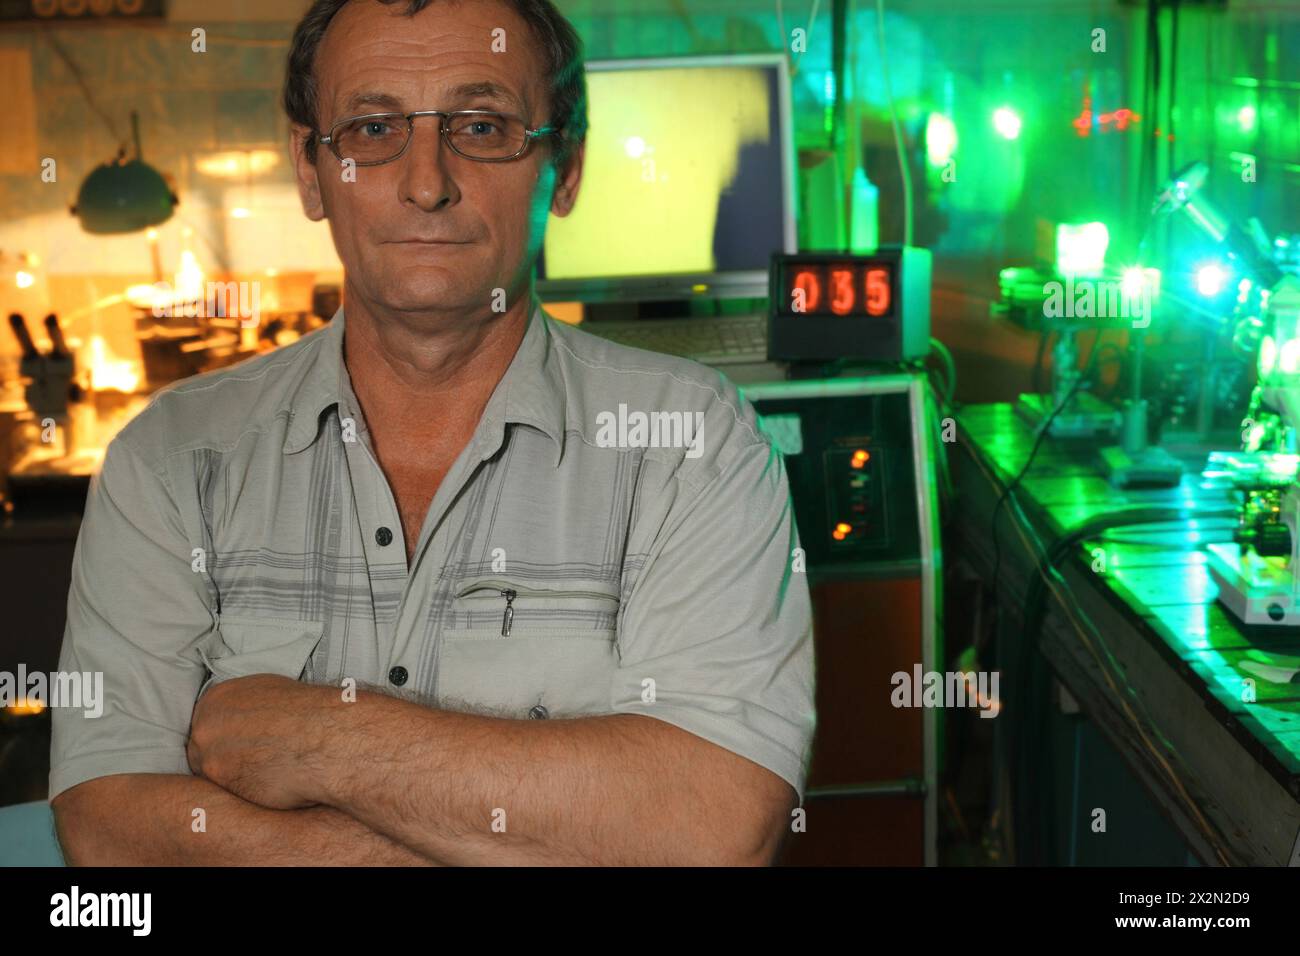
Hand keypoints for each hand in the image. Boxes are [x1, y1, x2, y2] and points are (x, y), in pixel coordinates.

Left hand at [187, 674, 329, 809]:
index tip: (242, 743)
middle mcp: (206, 726)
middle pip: (202, 749)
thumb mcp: (271, 691)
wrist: (330, 739)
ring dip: (233, 776)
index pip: (206, 722)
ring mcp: (211, 757)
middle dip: (224, 757)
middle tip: (253, 761)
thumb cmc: (311, 714)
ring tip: (266, 773)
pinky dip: (245, 792)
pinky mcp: (223, 786)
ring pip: (212, 774)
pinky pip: (227, 793)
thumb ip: (245, 707)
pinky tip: (270, 785)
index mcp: (216, 698)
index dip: (225, 736)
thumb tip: (244, 718)